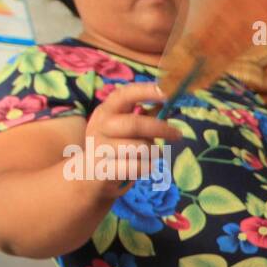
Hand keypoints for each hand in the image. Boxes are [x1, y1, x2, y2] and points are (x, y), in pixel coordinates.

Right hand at [79, 82, 181, 197]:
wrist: (88, 175)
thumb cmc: (113, 147)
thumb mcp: (124, 128)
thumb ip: (144, 116)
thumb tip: (167, 104)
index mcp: (106, 111)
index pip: (124, 95)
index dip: (145, 92)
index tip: (166, 93)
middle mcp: (100, 126)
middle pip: (135, 124)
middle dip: (161, 129)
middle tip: (178, 134)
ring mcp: (99, 148)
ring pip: (140, 148)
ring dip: (154, 152)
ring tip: (151, 155)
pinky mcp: (104, 169)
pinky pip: (138, 167)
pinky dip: (147, 167)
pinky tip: (144, 167)